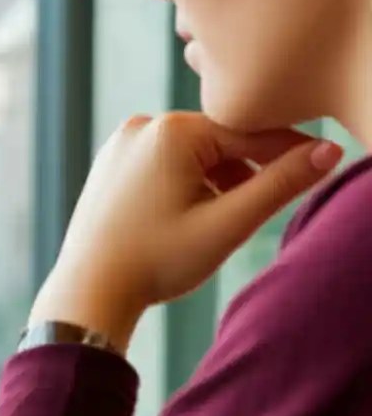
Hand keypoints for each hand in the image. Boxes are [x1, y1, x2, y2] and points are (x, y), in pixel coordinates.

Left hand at [31, 112, 343, 351]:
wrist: (88, 290)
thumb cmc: (156, 261)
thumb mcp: (227, 224)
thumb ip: (280, 185)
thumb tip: (327, 151)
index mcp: (173, 130)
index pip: (251, 134)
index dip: (288, 154)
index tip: (318, 167)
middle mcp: (143, 125)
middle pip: (220, 144)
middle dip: (243, 174)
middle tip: (249, 215)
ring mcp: (122, 143)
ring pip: (193, 156)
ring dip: (215, 183)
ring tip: (212, 225)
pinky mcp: (111, 164)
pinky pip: (164, 165)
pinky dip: (186, 186)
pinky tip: (184, 221)